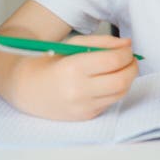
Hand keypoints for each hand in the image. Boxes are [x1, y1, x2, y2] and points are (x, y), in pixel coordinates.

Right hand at [11, 35, 138, 120]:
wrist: (27, 88)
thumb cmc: (51, 62)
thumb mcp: (74, 45)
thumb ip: (103, 42)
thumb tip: (128, 44)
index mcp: (73, 68)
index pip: (113, 61)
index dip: (126, 53)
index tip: (127, 48)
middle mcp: (78, 91)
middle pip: (122, 80)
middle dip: (132, 67)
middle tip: (130, 59)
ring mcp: (82, 106)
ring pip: (120, 93)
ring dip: (126, 79)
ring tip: (120, 69)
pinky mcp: (86, 116)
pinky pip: (110, 102)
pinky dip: (115, 90)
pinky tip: (106, 81)